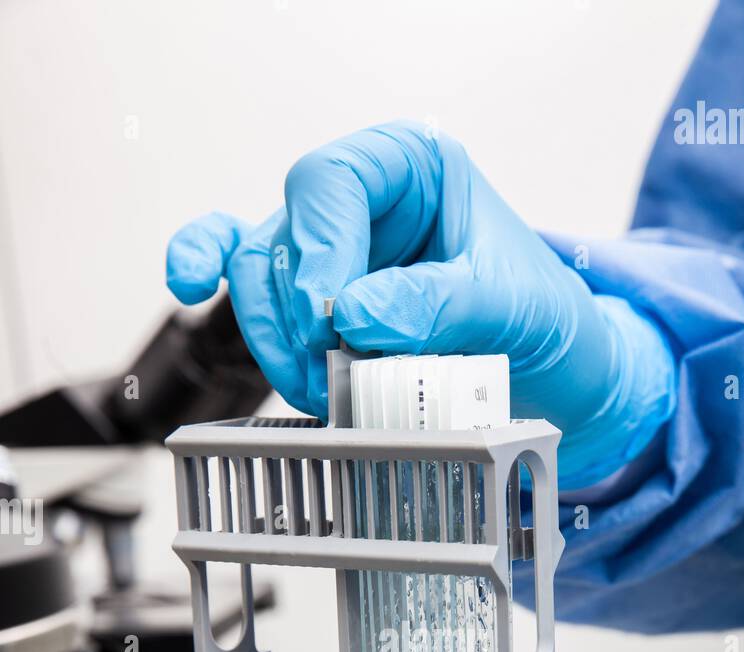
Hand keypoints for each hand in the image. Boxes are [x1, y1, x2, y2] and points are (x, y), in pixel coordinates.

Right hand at [166, 121, 673, 482]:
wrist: (554, 377)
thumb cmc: (542, 322)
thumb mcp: (512, 307)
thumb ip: (438, 305)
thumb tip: (354, 316)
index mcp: (413, 167)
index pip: (332, 182)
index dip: (320, 252)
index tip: (336, 323)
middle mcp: (362, 200)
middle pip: (282, 235)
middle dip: (296, 316)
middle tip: (333, 378)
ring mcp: (328, 248)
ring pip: (255, 275)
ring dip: (274, 341)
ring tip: (321, 392)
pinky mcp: (309, 297)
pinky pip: (235, 268)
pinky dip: (206, 272)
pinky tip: (187, 287)